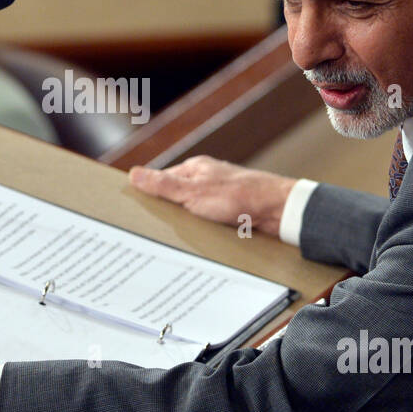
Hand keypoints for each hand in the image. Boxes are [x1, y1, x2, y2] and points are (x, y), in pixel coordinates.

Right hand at [129, 155, 295, 237]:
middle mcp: (206, 181)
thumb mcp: (194, 192)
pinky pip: (206, 223)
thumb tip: (134, 174)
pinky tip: (196, 242)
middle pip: (175, 198)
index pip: (161, 180)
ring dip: (184, 225)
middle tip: (150, 231)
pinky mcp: (229, 213)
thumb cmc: (240, 196)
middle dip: (165, 213)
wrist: (278, 211)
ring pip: (191, 213)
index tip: (133, 210)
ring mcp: (218, 197)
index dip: (147, 195)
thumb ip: (164, 185)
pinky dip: (200, 231)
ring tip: (171, 241)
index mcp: (195, 169)